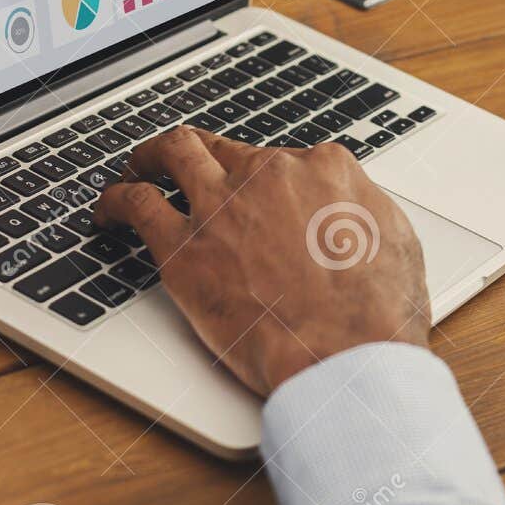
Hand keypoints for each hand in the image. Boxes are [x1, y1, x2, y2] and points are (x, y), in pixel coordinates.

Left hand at [93, 128, 429, 396]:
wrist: (347, 356)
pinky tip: (106, 212)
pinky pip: (135, 206)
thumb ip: (366, 214)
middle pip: (228, 147)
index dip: (276, 183)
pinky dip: (115, 201)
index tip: (267, 201)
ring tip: (137, 166)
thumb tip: (355, 213)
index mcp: (326, 169)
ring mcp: (223, 206)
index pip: (291, 160)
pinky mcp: (183, 249)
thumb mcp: (397, 243)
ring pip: (175, 153)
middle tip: (189, 165)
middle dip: (207, 152)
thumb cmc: (379, 315)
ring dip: (151, 155)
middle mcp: (271, 174)